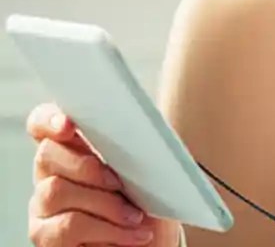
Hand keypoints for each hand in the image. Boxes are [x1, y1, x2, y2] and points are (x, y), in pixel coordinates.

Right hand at [27, 103, 181, 246]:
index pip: (42, 124)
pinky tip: (133, 233)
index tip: (69, 124)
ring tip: (136, 216)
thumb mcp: (152, 168)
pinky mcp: (45, 235)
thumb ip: (137, 143)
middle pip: (47, 154)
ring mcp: (43, 205)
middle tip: (120, 182)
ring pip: (57, 191)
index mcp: (73, 148)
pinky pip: (67, 226)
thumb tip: (143, 126)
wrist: (153, 241)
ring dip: (105, 203)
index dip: (49, 119)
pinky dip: (108, 229)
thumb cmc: (150, 200)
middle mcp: (50, 173)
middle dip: (88, 166)